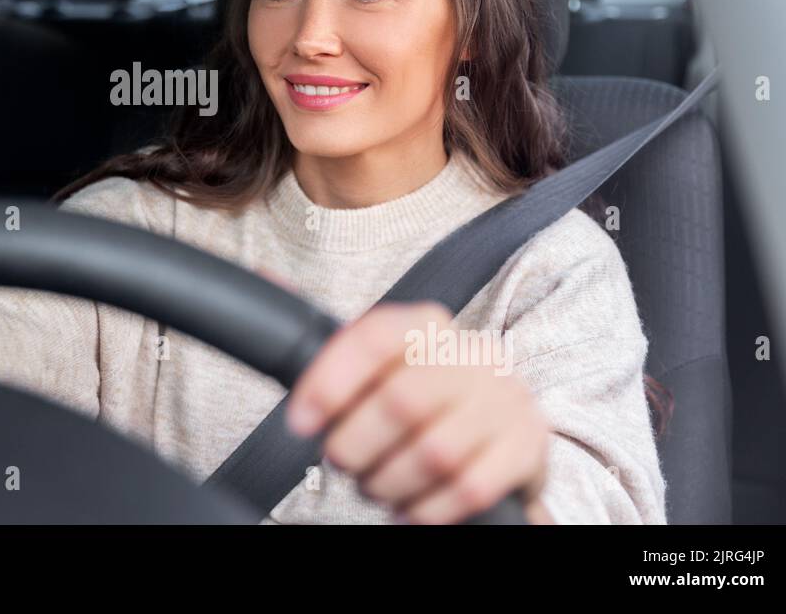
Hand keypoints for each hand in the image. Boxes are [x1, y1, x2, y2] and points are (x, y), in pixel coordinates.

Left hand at [285, 302, 551, 523]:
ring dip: (388, 481)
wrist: (499, 428)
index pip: (374, 338)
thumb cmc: (420, 394)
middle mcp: (472, 354)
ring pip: (433, 452)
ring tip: (374, 485)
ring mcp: (505, 400)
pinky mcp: (527, 448)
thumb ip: (326, 336)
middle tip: (342, 462)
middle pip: (401, 402)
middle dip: (355, 445)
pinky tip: (407, 507)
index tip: (300, 422)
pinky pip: (468, 489)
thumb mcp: (377, 363)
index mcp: (426, 324)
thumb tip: (258, 275)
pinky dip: (425, 510)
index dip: (330, 381)